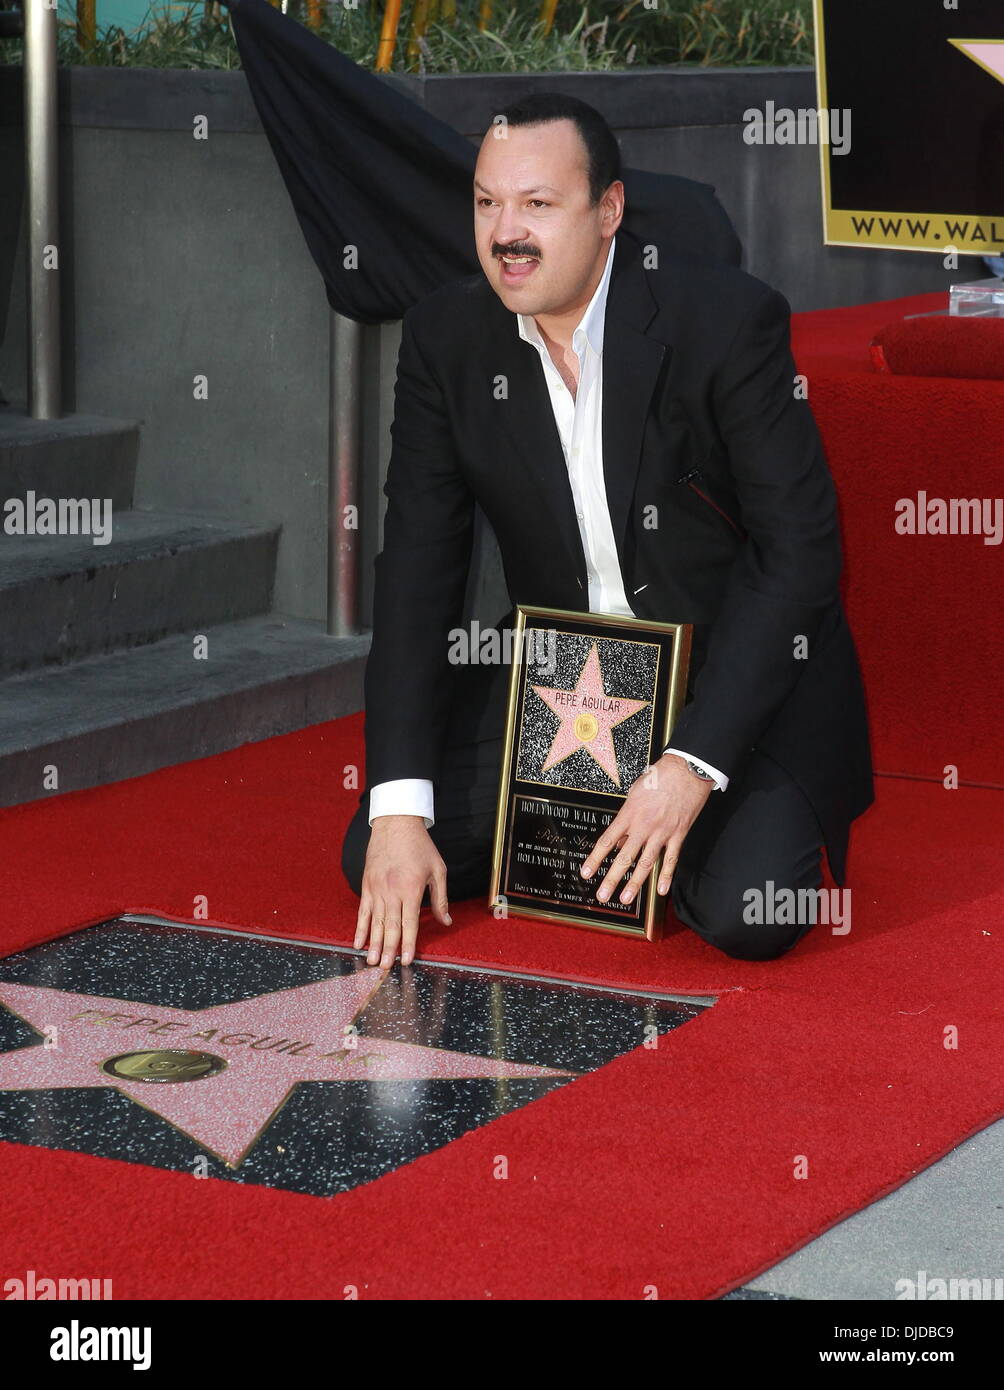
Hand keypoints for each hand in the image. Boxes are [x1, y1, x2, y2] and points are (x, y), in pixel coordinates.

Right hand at [353, 816, 450, 967]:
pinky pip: (363, 911)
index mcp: (411, 888)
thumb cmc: (420, 846)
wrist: (395, 823)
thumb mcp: (438, 870)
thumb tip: (446, 922)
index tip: (407, 961)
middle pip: (390, 926)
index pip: (410, 923)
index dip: (408, 944)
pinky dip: (360, 928)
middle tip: (385, 969)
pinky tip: (358, 942)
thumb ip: (440, 898)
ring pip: (375, 922)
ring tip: (372, 962)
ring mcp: (376, 888)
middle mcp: (392, 891)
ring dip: (374, 943)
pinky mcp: (367, 885)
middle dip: (388, 949)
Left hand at [579, 753, 713, 905]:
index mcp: (629, 814)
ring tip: (626, 898)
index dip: (595, 858)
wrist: (686, 771)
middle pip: (624, 857)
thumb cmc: (659, 777)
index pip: (607, 841)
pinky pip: (671, 859)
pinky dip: (666, 876)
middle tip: (603, 894)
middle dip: (612, 879)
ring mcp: (661, 832)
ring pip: (646, 863)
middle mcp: (643, 826)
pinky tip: (661, 889)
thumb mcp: (634, 794)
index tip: (587, 872)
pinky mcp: (678, 834)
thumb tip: (619, 840)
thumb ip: (626, 818)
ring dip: (635, 883)